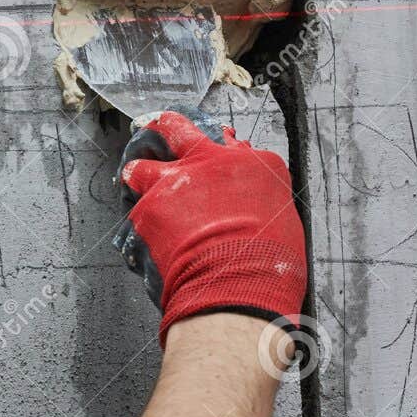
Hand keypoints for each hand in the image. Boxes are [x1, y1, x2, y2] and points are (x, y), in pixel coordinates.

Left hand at [114, 111, 307, 339]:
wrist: (238, 289)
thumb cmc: (271, 266)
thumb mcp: (281, 221)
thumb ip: (259, 201)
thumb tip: (249, 208)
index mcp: (253, 165)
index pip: (229, 143)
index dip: (219, 153)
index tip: (214, 163)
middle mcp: (212, 163)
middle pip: (177, 127)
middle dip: (164, 128)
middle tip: (157, 133)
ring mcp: (177, 182)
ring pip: (141, 164)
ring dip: (139, 174)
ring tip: (136, 182)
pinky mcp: (149, 210)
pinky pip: (134, 211)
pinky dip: (138, 224)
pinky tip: (142, 235)